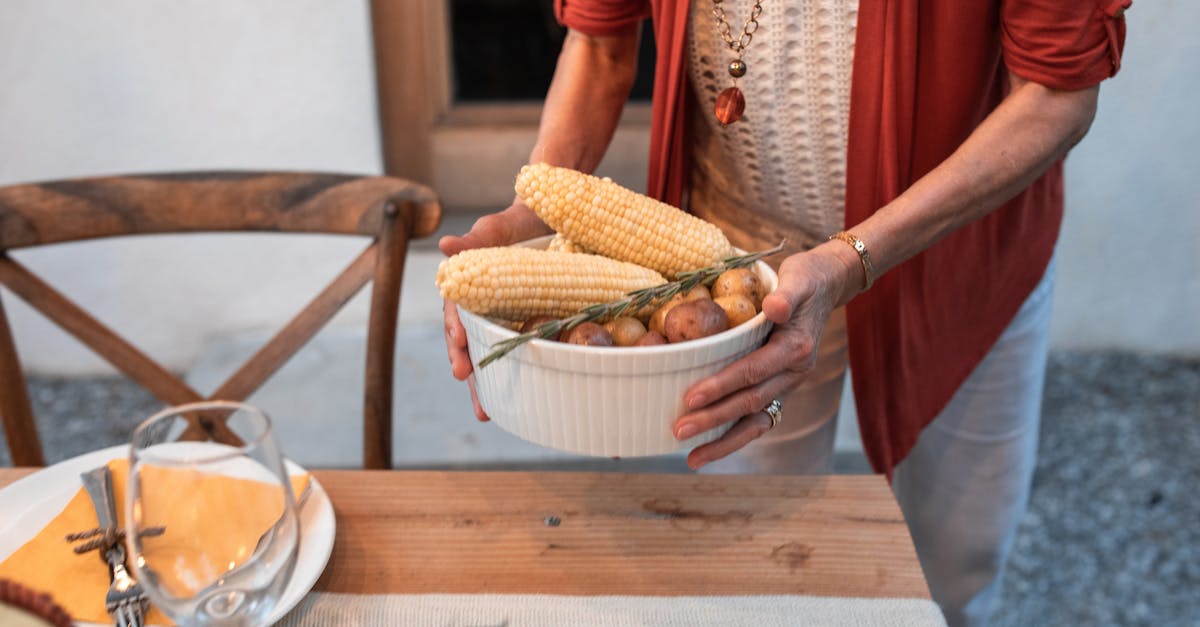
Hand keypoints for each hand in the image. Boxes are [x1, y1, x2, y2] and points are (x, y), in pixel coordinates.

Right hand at [440, 200, 551, 420]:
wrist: (560, 215)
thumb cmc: (526, 218)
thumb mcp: (503, 225)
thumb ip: (478, 238)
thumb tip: (447, 246)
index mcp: (473, 285)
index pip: (458, 315)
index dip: (457, 338)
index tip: (460, 358)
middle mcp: (489, 305)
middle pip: (473, 343)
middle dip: (472, 374)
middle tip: (478, 402)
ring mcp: (512, 316)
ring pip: (496, 351)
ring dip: (491, 383)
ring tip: (489, 412)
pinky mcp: (536, 321)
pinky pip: (527, 348)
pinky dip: (526, 372)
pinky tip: (526, 396)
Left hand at [672, 242, 860, 468]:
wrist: (827, 287)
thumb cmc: (806, 279)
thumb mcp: (799, 278)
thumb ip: (787, 294)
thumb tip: (774, 307)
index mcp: (795, 349)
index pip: (752, 371)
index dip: (721, 385)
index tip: (690, 398)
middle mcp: (793, 373)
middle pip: (750, 403)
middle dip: (713, 420)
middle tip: (677, 431)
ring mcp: (787, 385)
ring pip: (755, 421)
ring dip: (724, 442)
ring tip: (692, 459)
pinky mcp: (779, 388)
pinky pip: (756, 417)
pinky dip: (734, 435)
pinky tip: (708, 447)